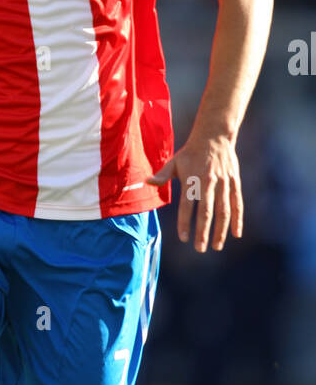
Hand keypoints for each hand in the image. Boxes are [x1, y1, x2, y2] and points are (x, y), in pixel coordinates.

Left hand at [146, 136, 242, 251]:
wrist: (214, 136)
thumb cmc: (191, 152)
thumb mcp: (174, 162)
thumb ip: (162, 175)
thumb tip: (146, 182)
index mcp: (192, 180)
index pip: (187, 205)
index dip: (185, 222)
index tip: (184, 238)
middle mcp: (208, 183)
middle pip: (206, 211)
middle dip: (203, 232)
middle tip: (200, 248)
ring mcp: (223, 183)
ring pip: (223, 210)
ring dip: (221, 230)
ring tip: (217, 246)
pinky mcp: (234, 182)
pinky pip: (237, 204)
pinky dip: (238, 219)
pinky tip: (236, 234)